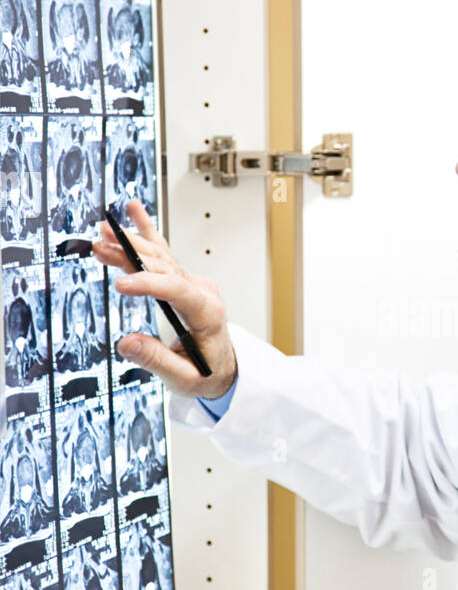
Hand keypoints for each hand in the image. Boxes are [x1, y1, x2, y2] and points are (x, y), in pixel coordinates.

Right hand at [91, 199, 237, 398]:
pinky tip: (135, 212)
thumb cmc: (207, 373)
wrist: (223, 368)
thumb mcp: (184, 378)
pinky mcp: (182, 282)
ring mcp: (193, 284)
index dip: (148, 285)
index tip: (121, 285)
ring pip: (160, 257)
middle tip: (102, 246)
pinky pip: (163, 254)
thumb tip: (126, 343)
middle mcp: (202, 292)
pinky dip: (148, 232)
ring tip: (106, 230)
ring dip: (132, 242)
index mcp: (207, 314)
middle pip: (164, 267)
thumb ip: (156, 360)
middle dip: (132, 255)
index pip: (177, 290)